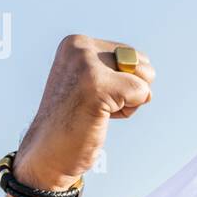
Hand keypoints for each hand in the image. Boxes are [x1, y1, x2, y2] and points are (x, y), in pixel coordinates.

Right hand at [12, 35, 155, 190]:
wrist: (47, 153)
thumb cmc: (73, 122)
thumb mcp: (91, 82)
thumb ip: (119, 69)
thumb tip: (149, 73)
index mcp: (77, 44)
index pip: (129, 54)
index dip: (121, 81)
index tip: (91, 95)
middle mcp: (80, 48)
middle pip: (140, 62)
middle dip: (128, 89)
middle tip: (95, 106)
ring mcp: (87, 65)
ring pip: (143, 78)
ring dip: (128, 101)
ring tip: (97, 111)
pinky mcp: (98, 86)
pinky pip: (141, 93)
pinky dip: (127, 111)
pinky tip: (99, 118)